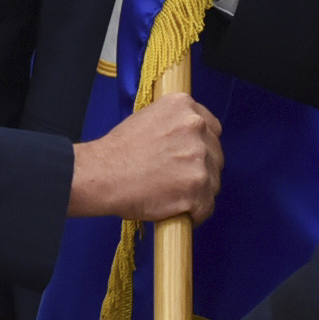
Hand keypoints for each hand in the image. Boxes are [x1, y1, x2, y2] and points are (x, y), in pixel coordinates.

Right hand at [68, 92, 221, 223]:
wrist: (102, 174)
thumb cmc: (118, 152)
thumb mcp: (148, 118)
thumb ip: (174, 124)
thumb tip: (188, 139)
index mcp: (184, 106)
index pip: (212, 128)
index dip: (202, 146)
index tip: (191, 158)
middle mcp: (196, 127)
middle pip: (215, 155)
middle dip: (201, 170)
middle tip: (177, 180)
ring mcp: (199, 157)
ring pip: (213, 182)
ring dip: (198, 192)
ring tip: (173, 196)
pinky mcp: (197, 186)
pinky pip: (206, 206)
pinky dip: (194, 213)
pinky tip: (176, 211)